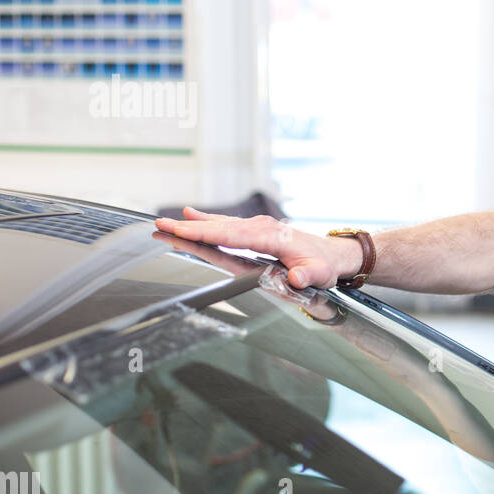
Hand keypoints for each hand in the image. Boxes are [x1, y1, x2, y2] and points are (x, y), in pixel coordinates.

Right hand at [154, 207, 359, 289]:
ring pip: (220, 223)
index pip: (233, 234)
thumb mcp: (319, 274)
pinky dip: (208, 220)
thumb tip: (297, 277)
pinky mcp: (255, 229)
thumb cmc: (323, 265)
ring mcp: (257, 226)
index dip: (207, 232)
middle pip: (220, 226)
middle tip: (161, 224)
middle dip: (190, 226)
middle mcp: (261, 226)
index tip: (183, 230)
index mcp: (271, 236)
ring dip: (194, 222)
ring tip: (167, 220)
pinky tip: (191, 216)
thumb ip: (307, 276)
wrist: (332, 254)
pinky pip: (227, 224)